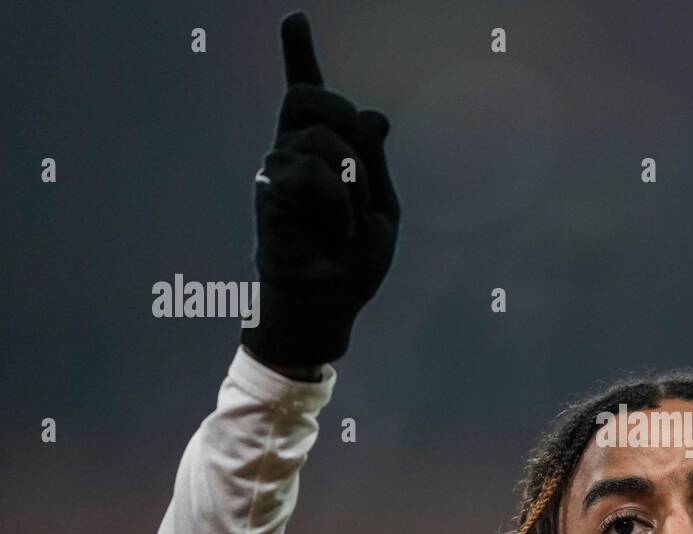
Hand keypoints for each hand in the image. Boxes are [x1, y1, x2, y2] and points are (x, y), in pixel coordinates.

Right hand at [242, 11, 399, 366]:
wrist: (328, 303)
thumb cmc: (352, 263)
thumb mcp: (380, 209)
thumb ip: (375, 162)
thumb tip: (375, 114)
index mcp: (321, 156)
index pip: (309, 96)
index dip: (300, 56)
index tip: (296, 19)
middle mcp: (291, 154)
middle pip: (311, 96)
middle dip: (345, 122)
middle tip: (359, 175)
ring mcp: (276, 169)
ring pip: (322, 137)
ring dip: (353, 182)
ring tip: (347, 222)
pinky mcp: (268, 190)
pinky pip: (314, 174)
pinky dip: (338, 206)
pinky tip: (334, 233)